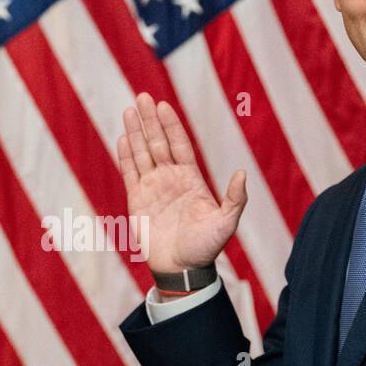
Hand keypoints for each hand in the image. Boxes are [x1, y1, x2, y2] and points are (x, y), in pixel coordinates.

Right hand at [118, 93, 245, 275]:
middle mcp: (170, 178)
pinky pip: (130, 172)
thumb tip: (242, 174)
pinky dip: (125, 156)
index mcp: (191, 179)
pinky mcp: (137, 200)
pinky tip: (123, 138)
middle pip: (158, 142)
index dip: (171, 125)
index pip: (179, 145)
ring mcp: (152, 188)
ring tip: (129, 110)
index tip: (163, 105)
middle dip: (150, 120)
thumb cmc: (206, 247)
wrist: (182, 269)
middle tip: (142, 97)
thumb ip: (235, 199)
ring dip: (136, 132)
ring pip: (142, 153)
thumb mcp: (226, 223)